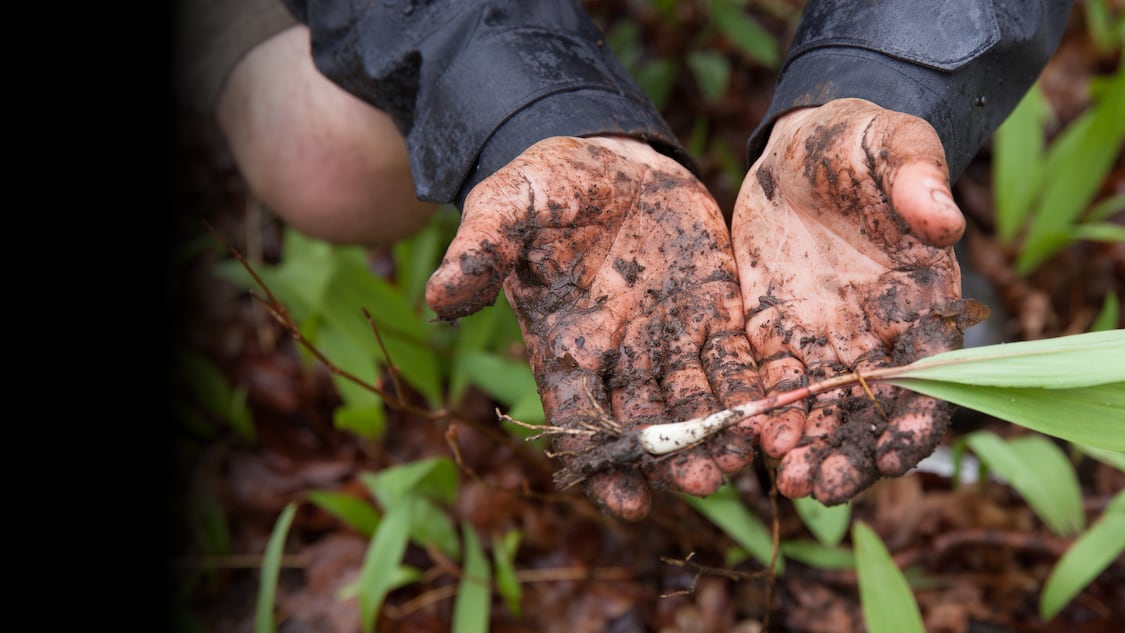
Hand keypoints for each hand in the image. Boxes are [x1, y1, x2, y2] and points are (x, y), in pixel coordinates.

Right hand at [426, 136, 763, 519]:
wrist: (609, 157)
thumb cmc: (548, 187)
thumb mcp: (507, 208)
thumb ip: (480, 250)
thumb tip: (437, 298)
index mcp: (565, 344)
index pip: (579, 418)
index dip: (599, 461)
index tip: (624, 498)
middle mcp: (619, 355)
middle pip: (645, 421)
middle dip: (671, 454)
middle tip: (699, 479)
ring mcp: (669, 336)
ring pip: (695, 401)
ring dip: (716, 433)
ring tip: (738, 460)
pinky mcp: (713, 310)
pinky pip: (733, 358)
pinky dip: (751, 387)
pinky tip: (771, 414)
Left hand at [731, 99, 983, 503]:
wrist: (799, 148)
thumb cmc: (859, 143)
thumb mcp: (890, 144)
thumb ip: (918, 179)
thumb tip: (945, 222)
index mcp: (919, 298)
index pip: (928, 376)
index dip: (916, 420)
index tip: (896, 454)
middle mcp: (874, 334)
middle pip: (868, 412)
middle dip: (849, 456)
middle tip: (819, 486)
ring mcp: (822, 339)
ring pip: (819, 411)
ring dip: (805, 450)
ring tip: (782, 480)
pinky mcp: (772, 333)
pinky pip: (770, 384)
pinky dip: (762, 414)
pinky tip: (745, 438)